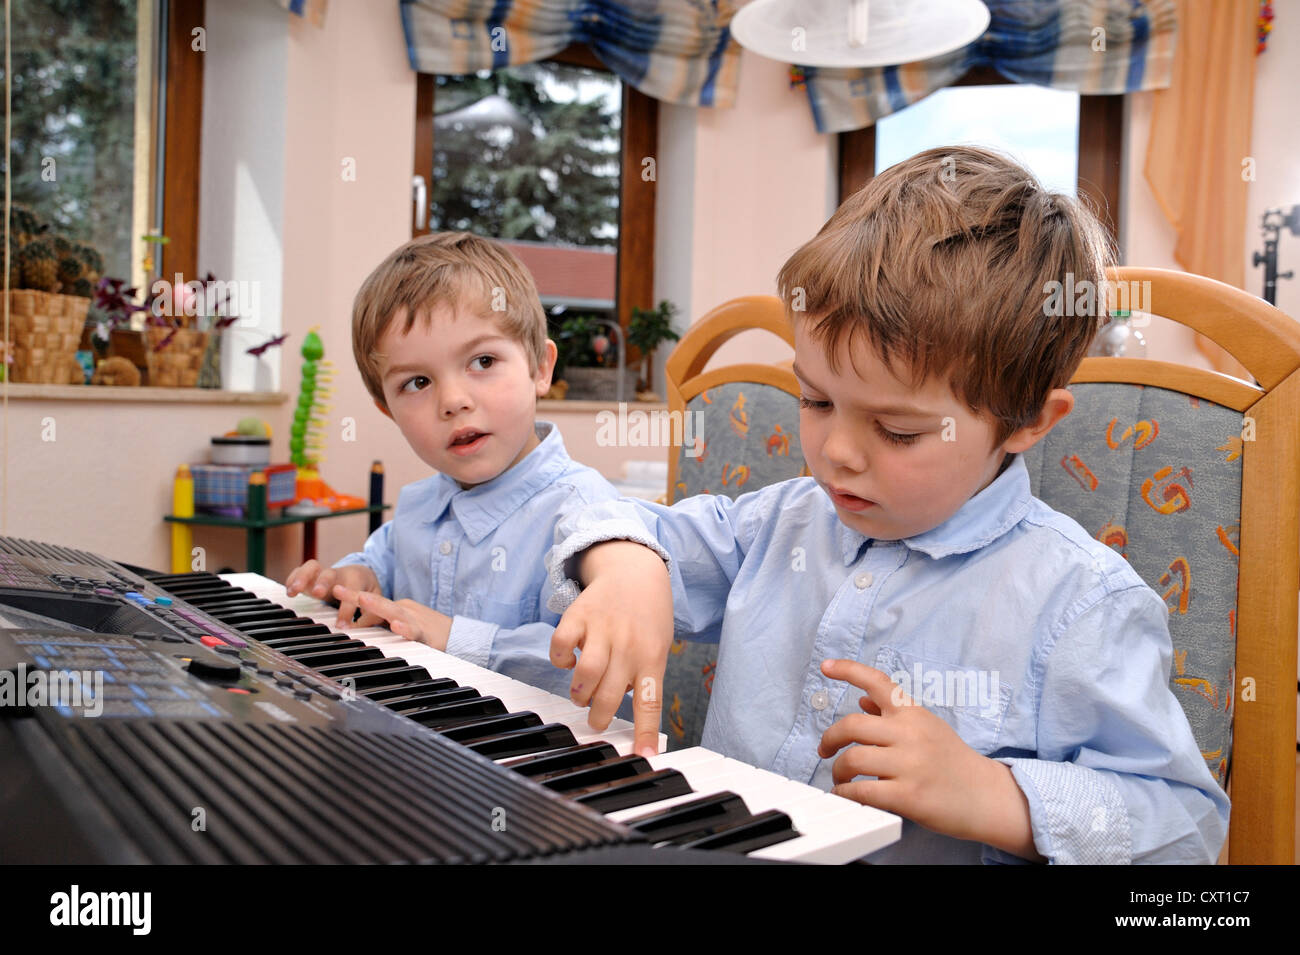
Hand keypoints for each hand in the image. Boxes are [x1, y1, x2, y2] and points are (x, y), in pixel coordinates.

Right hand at [285, 561, 381, 628]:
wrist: (360, 573)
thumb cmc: (365, 590)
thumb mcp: (374, 601)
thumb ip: (369, 615)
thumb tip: (356, 631)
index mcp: (356, 579)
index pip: (352, 593)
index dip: (346, 610)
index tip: (341, 626)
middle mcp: (338, 574)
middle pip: (330, 573)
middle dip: (324, 582)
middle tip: (318, 593)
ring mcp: (323, 573)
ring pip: (312, 567)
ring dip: (302, 577)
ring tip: (294, 591)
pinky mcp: (311, 575)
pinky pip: (299, 571)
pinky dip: (292, 579)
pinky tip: (289, 592)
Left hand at [332, 585, 452, 650]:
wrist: (460, 637)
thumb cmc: (430, 632)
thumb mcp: (402, 624)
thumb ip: (383, 623)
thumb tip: (358, 625)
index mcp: (399, 608)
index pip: (373, 600)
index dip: (353, 595)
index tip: (335, 589)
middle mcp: (405, 611)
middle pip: (379, 602)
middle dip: (358, 596)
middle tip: (338, 589)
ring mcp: (416, 621)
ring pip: (395, 613)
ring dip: (378, 606)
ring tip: (362, 599)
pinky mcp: (427, 635)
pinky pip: (415, 632)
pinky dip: (406, 629)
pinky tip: (397, 627)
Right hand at [550, 540, 672, 757]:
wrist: (635, 569)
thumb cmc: (648, 616)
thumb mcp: (659, 646)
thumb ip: (645, 678)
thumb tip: (629, 716)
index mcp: (652, 657)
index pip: (650, 702)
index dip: (646, 732)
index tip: (644, 757)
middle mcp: (627, 645)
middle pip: (610, 695)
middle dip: (598, 717)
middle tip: (595, 718)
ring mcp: (602, 629)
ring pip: (585, 675)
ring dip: (579, 694)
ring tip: (582, 694)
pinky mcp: (579, 615)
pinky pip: (560, 645)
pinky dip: (559, 660)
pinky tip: (567, 660)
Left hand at [816, 659, 1041, 859]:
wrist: (986, 796)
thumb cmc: (953, 761)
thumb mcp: (927, 728)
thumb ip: (894, 714)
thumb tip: (862, 700)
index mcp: (914, 714)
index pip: (878, 682)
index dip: (848, 670)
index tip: (826, 666)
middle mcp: (910, 734)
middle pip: (852, 725)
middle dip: (829, 738)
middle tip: (825, 749)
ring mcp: (910, 765)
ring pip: (853, 759)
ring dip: (837, 770)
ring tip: (841, 778)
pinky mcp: (909, 796)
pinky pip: (862, 791)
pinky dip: (845, 793)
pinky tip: (846, 794)